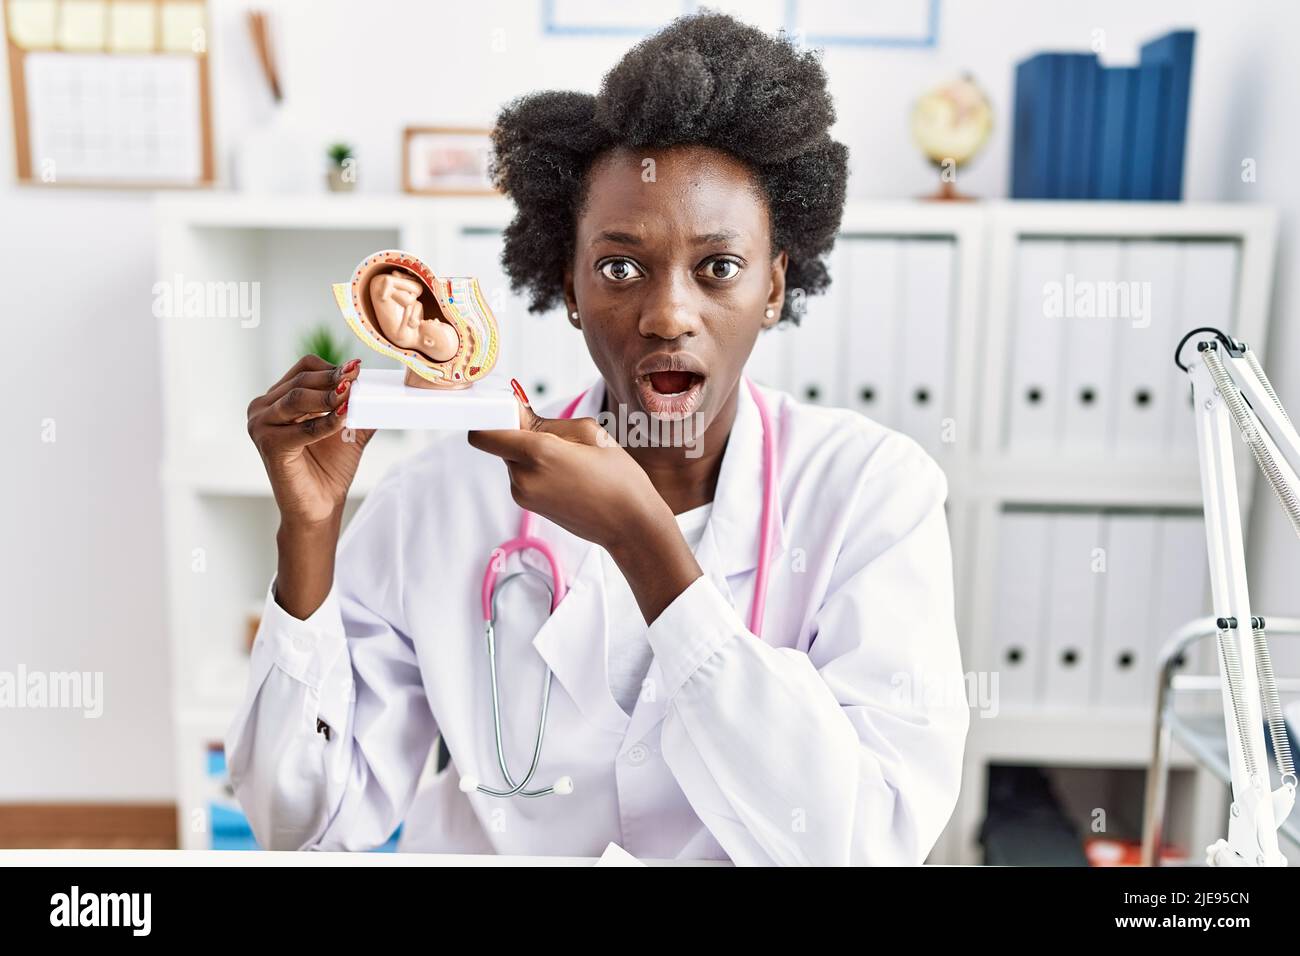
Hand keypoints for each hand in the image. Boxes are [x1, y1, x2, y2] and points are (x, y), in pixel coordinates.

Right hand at [248, 355, 375, 618]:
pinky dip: (326, 422)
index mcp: (277, 399)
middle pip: (302, 381)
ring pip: (298, 398)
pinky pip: (302, 428)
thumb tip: (378, 386)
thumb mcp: (348, 428)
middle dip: (333, 381)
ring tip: (351, 398)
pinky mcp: (269, 445)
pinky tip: (345, 418)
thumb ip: (358, 405)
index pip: (305, 368)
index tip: (356, 371)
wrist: (319, 506)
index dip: (332, 368)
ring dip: (329, 397)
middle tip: (356, 381)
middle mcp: (263, 408)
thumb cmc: (329, 468)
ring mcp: (261, 425)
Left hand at [468, 390, 701, 623]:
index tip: (509, 411)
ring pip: (512, 458)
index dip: (491, 418)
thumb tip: (516, 414)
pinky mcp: (528, 506)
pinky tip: (567, 475)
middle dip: (521, 433)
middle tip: (559, 437)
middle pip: (500, 442)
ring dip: (531, 453)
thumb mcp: (588, 432)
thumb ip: (544, 421)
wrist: (630, 524)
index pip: (483, 433)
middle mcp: (523, 477)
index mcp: (537, 453)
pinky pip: (522, 475)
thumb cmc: (618, 477)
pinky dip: (537, 469)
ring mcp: (523, 495)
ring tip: (570, 461)